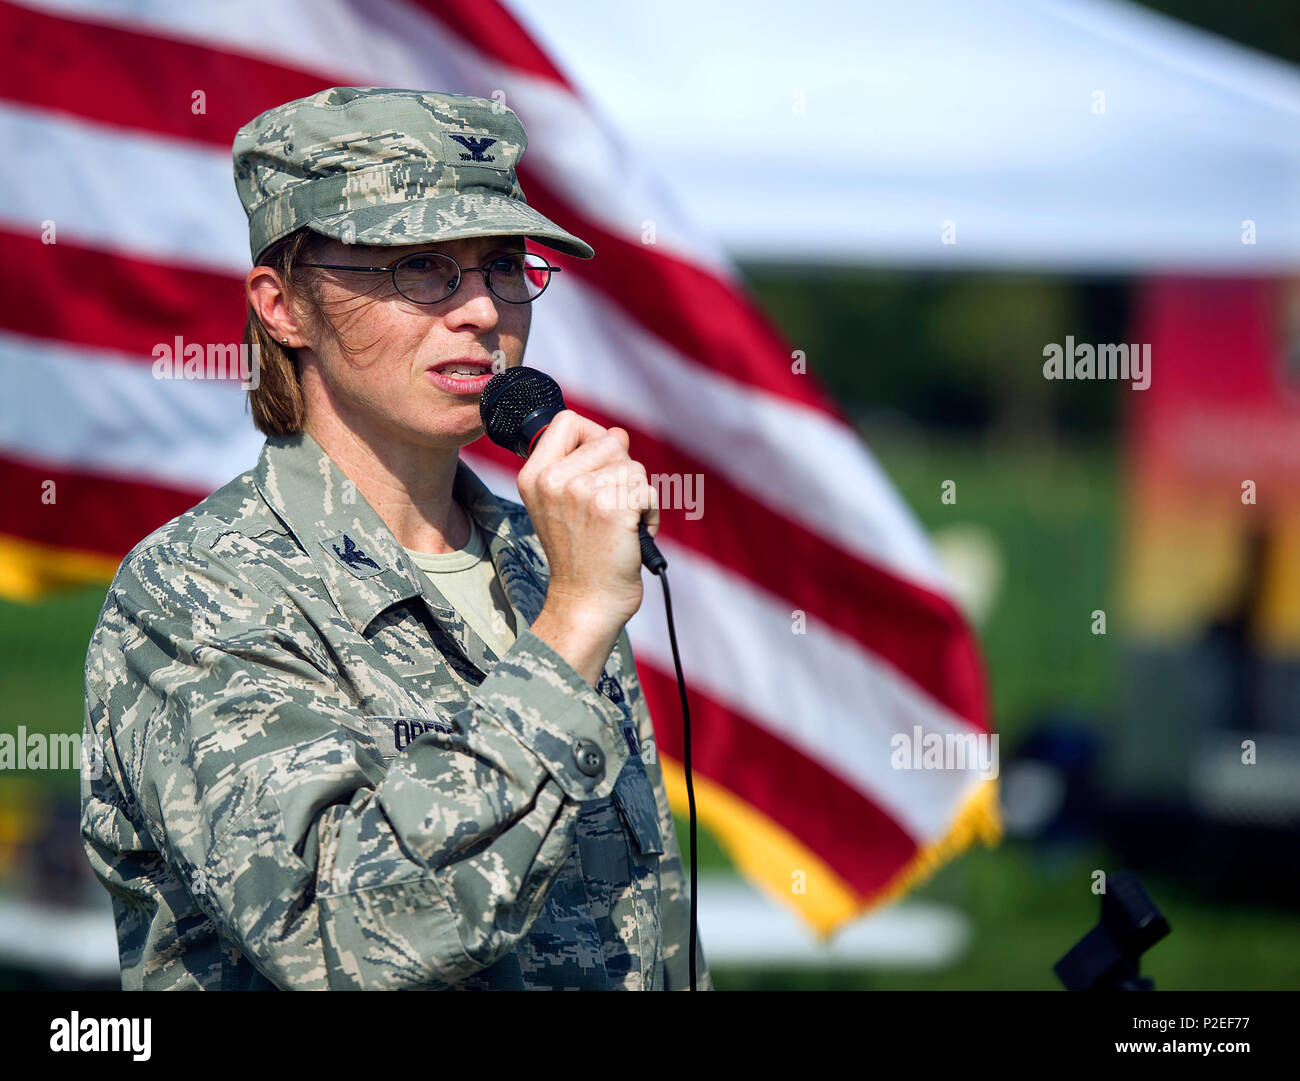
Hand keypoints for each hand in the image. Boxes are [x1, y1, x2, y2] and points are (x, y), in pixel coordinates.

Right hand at [517, 410, 658, 677]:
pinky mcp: (611, 507)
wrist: (586, 602)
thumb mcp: (569, 505)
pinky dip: (650, 513)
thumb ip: (590, 464)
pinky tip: (633, 535)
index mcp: (534, 476)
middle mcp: (553, 480)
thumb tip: (619, 433)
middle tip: (609, 510)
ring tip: (619, 526)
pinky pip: (648, 490)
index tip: (598, 466)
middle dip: (622, 472)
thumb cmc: (582, 556)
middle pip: (609, 442)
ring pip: (633, 467)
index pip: (567, 420)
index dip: (592, 436)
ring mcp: (581, 492)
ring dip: (637, 496)